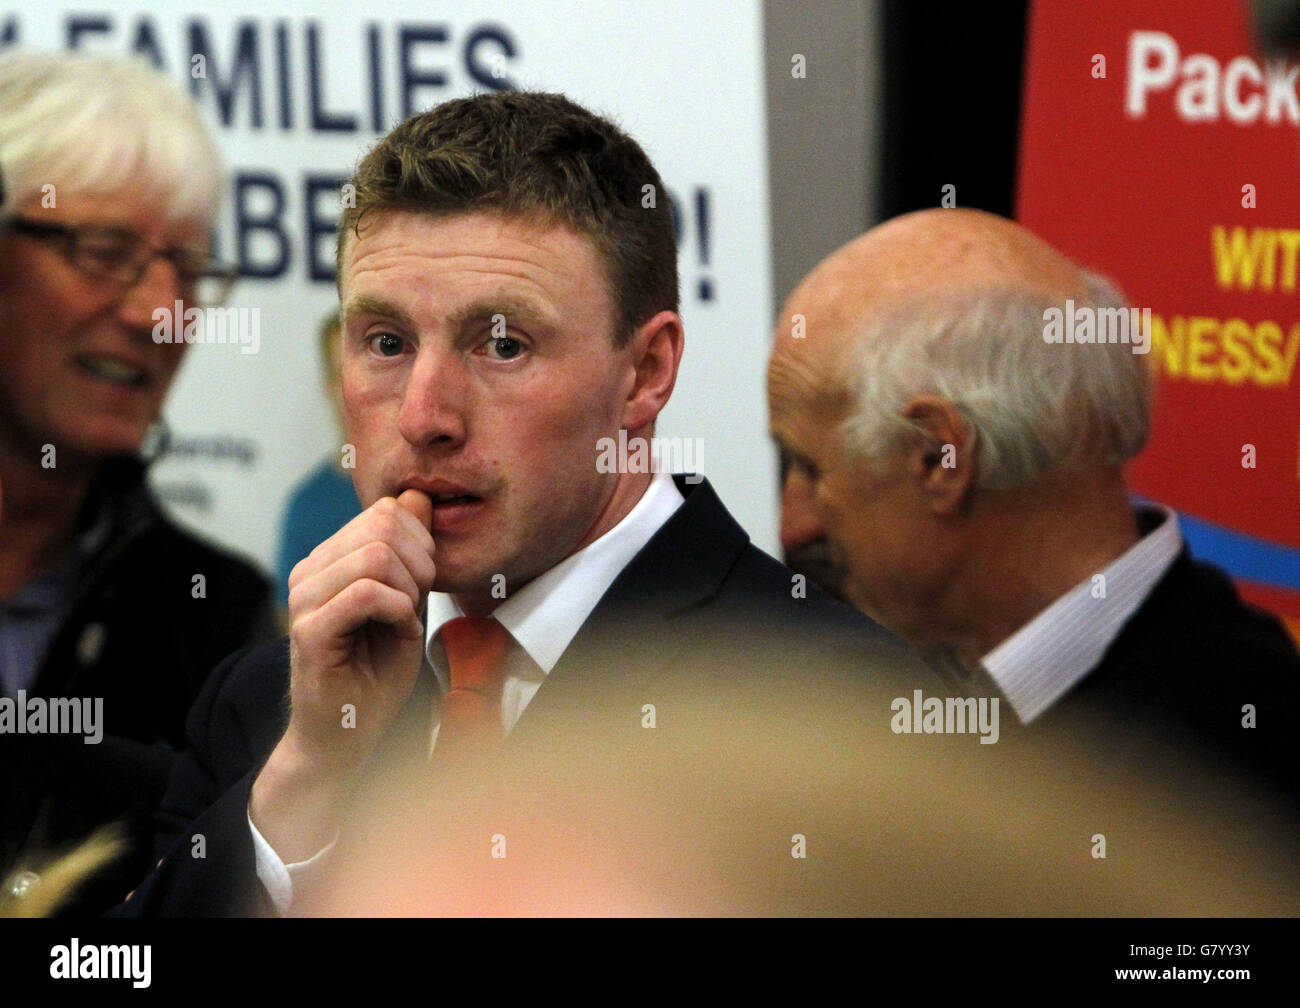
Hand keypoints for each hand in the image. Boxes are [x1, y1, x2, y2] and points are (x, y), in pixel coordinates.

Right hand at [251, 489, 434, 860]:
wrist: (344, 736)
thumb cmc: (375, 672)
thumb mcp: (407, 601)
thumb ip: (411, 553)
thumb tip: (418, 495)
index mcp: (329, 559)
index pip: (387, 511)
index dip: (423, 543)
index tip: (423, 585)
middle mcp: (310, 570)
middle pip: (384, 525)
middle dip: (421, 564)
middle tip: (417, 605)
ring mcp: (304, 598)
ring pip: (377, 555)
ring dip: (410, 590)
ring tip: (405, 621)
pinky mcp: (309, 629)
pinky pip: (367, 593)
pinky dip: (398, 610)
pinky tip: (397, 631)